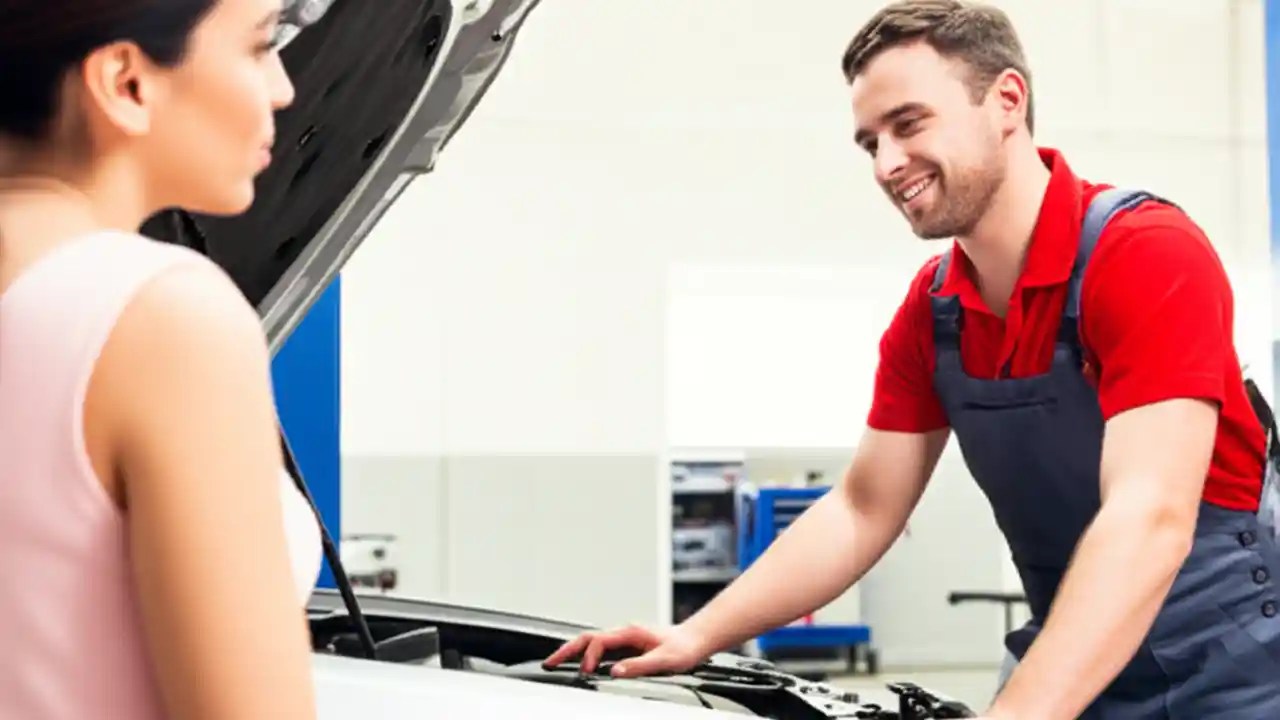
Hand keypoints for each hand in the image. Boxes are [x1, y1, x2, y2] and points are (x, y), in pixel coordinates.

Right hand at [542, 623, 708, 677]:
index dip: (589, 656)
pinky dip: (584, 654)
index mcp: (630, 632)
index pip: (599, 641)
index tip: (587, 672)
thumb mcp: (664, 660)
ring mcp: (624, 639)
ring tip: (556, 663)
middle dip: (566, 649)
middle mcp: (624, 633)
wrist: (696, 640)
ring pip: (591, 641)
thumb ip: (639, 666)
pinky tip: (580, 664)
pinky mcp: (627, 646)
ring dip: (573, 651)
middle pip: (587, 638)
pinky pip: (599, 648)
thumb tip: (615, 672)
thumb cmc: (684, 647)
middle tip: (549, 663)